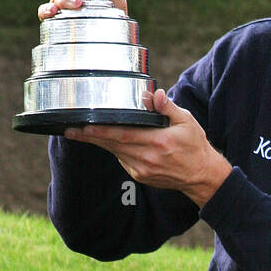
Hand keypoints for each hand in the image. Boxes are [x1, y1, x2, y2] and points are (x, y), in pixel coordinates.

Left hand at [63, 89, 232, 207]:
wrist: (201, 175)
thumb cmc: (195, 145)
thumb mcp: (187, 121)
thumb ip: (168, 108)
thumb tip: (154, 94)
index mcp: (158, 142)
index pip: (123, 135)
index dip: (101, 131)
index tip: (84, 126)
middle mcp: (147, 158)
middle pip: (112, 144)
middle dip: (90, 136)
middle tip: (70, 129)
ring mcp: (142, 169)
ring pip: (114, 152)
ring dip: (98, 142)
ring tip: (80, 132)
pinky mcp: (139, 175)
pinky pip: (121, 159)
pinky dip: (113, 149)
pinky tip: (106, 140)